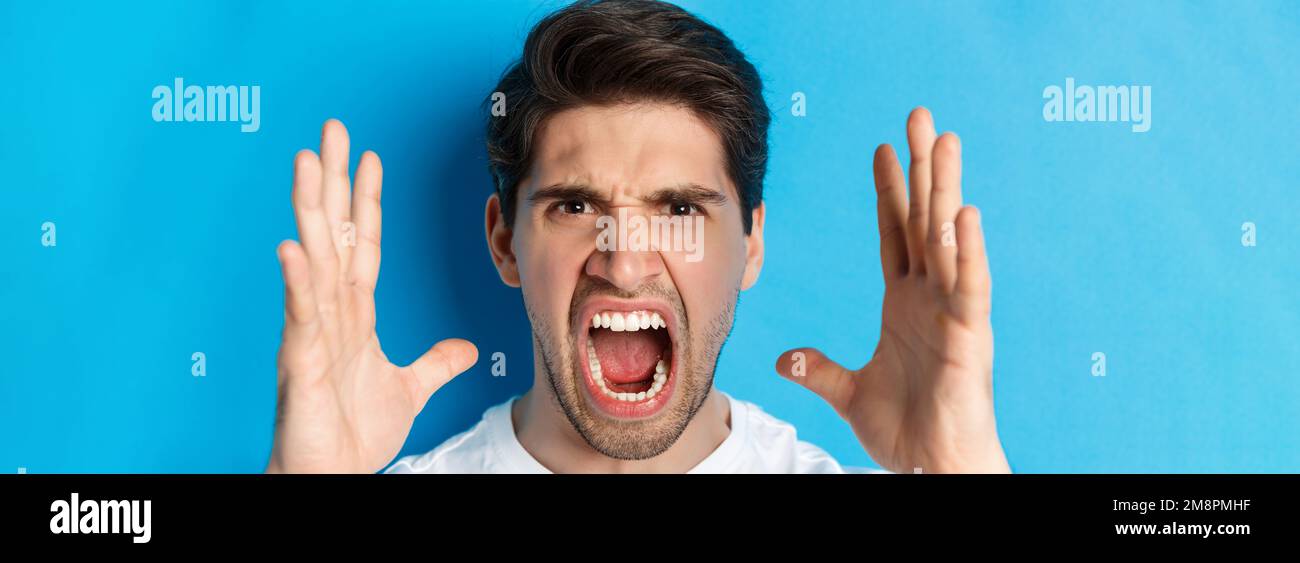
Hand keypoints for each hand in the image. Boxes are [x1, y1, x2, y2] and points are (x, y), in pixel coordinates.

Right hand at [266, 119, 477, 473]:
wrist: (331, 476)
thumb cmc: (354, 432)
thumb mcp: (409, 388)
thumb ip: (435, 363)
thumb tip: (465, 349)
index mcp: (353, 314)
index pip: (361, 244)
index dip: (366, 201)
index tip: (369, 158)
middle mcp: (328, 313)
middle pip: (331, 234)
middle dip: (332, 182)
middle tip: (331, 131)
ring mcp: (311, 334)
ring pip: (312, 260)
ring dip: (309, 210)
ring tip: (306, 163)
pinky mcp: (300, 363)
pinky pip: (300, 316)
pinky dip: (297, 281)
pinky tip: (293, 246)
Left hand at [776, 108, 1008, 473]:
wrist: (934, 467)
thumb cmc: (907, 431)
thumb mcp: (848, 392)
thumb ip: (819, 369)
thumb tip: (785, 358)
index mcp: (905, 304)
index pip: (894, 233)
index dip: (889, 190)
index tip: (883, 147)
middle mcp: (931, 298)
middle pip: (923, 219)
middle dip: (921, 167)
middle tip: (921, 115)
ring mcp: (952, 313)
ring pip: (947, 239)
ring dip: (945, 188)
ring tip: (945, 140)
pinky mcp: (969, 337)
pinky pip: (969, 287)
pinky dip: (966, 251)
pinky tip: (962, 212)